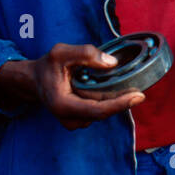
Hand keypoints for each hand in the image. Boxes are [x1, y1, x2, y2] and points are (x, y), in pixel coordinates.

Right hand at [0, 43, 144, 130]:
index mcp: (63, 105)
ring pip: (104, 111)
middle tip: (140, 85)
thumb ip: (85, 54)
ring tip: (124, 84)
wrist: (34, 80)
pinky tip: (113, 88)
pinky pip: (100, 110)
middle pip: (104, 112)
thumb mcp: (61, 52)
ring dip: (116, 99)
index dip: (120, 104)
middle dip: (123, 100)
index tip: (139, 96)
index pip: (98, 110)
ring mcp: (75, 121)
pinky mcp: (80, 119)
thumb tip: (112, 63)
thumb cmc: (47, 66)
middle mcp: (69, 118)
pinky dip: (109, 100)